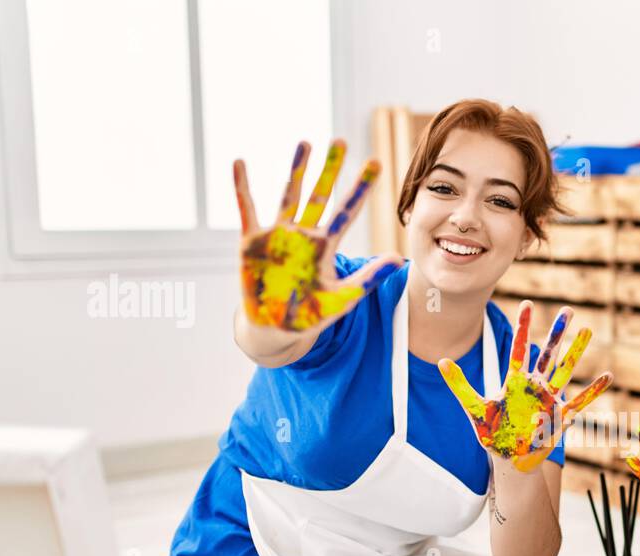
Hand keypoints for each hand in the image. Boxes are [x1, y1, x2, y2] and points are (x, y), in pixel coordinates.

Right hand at [234, 139, 401, 331]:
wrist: (276, 330)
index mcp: (325, 246)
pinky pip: (247, 209)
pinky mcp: (252, 242)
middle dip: (331, 169)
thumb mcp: (343, 297)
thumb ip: (368, 277)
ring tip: (306, 142)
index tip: (376, 163)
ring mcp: (278, 236)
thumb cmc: (310, 315)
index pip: (347, 211)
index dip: (361, 188)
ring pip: (289, 194)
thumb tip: (399, 259)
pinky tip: (240, 163)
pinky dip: (242, 186)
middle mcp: (304, 235)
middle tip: (341, 141)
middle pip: (320, 194)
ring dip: (297, 169)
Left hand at [440, 301, 613, 471]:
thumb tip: (441, 361)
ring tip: (587, 331)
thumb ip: (460, 385)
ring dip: (576, 352)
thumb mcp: (474, 409)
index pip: (519, 349)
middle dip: (557, 331)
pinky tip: (608, 376)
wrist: (509, 459)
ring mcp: (550, 399)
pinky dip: (593, 390)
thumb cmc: (492, 434)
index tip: (527, 304)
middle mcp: (534, 386)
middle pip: (548, 354)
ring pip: (565, 370)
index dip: (523, 327)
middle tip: (568, 309)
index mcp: (514, 382)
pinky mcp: (560, 417)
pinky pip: (580, 401)